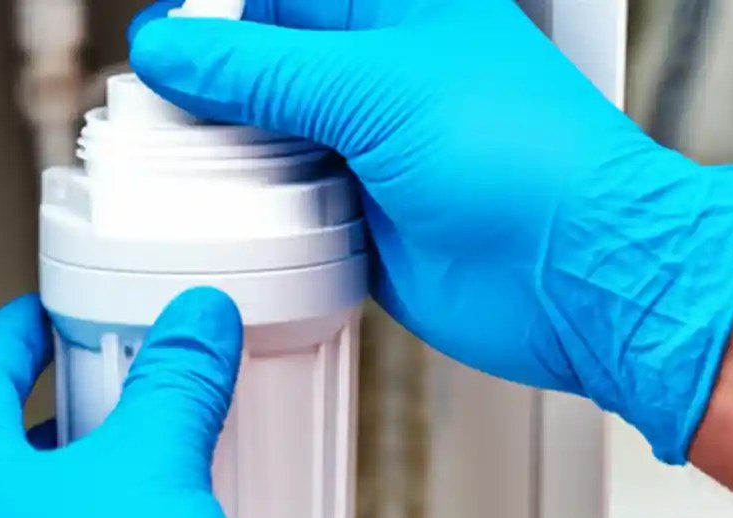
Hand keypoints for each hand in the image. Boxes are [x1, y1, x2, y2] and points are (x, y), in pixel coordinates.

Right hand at [130, 0, 732, 462]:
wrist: (573, 276)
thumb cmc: (527, 160)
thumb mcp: (376, 87)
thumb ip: (263, 70)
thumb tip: (178, 48)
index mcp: (398, 15)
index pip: (282, 1)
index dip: (218, 16)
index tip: (162, 44)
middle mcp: (380, 80)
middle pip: (264, 69)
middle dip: (210, 87)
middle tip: (159, 106)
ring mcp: (367, 152)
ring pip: (266, 140)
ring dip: (222, 155)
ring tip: (176, 162)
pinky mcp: (358, 220)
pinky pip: (280, 208)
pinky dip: (247, 214)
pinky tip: (222, 213)